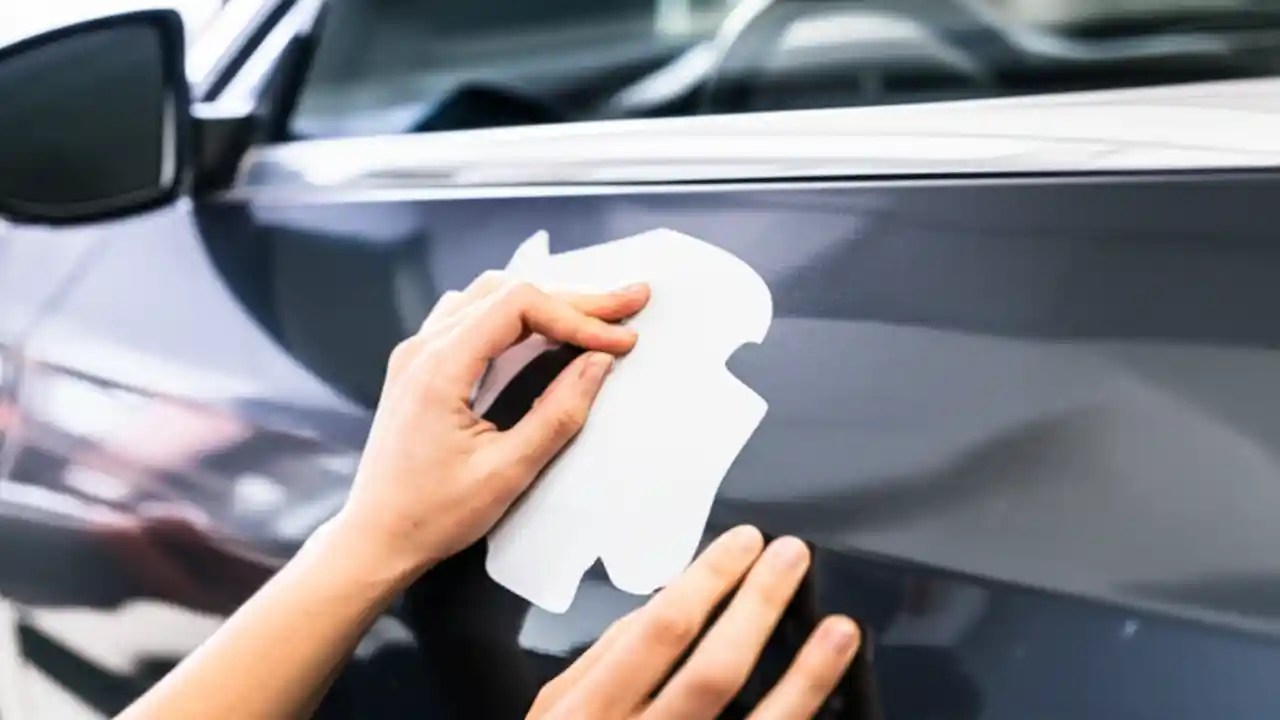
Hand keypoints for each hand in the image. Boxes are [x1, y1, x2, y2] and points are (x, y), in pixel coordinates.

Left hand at [329, 271, 649, 587]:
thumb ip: (557, 414)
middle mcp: (422, 348)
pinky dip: (511, 315)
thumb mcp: (507, 472)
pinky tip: (539, 329)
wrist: (375, 539)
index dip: (576, 316)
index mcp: (439, 367)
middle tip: (626, 303)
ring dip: (542, 302)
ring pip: (486, 297)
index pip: (518, 306)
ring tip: (591, 313)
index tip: (618, 338)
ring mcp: (415, 355)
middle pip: (506, 293)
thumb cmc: (433, 515)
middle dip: (572, 299)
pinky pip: (467, 316)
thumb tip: (598, 364)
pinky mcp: (418, 368)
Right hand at [528, 526, 859, 719]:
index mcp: (590, 711)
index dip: (709, 580)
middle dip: (759, 605)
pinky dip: (798, 717)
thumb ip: (601, 659)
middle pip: (713, 669)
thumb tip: (657, 604)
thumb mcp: (554, 712)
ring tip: (839, 630)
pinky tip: (827, 700)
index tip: (745, 544)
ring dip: (805, 675)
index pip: (660, 630)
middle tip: (791, 558)